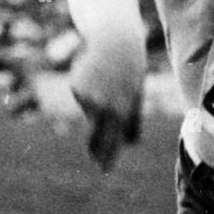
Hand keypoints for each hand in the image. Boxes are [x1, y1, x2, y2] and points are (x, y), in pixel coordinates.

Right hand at [70, 39, 144, 172]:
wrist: (115, 43)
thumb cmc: (131, 71)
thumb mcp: (137, 96)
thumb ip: (133, 121)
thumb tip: (129, 144)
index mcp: (120, 111)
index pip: (111, 141)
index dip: (106, 157)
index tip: (103, 170)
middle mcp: (102, 106)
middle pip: (93, 137)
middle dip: (95, 151)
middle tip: (97, 162)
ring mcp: (87, 97)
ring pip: (90, 115)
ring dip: (97, 111)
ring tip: (107, 88)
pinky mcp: (76, 87)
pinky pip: (83, 100)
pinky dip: (89, 95)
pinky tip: (96, 79)